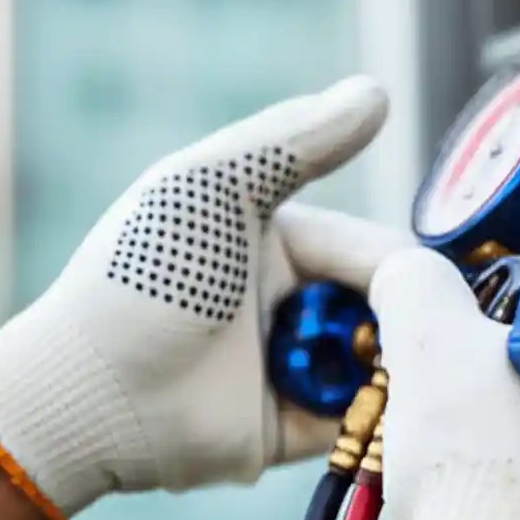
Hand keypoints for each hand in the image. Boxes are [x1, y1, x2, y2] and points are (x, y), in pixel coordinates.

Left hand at [0, 76, 411, 519]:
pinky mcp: (288, 426)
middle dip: (405, 321)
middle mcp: (289, 299)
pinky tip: (396, 414)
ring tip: (409, 378)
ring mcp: (290, 365)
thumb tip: (379, 93)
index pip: (368, 248)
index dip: (401, 267)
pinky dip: (381, 415)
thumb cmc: (146, 268)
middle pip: (381, 306)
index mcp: (279, 239)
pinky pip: (357, 421)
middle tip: (424, 339)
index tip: (429, 287)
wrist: (90, 387)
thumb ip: (297, 139)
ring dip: (399, 368)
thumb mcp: (216, 183)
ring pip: (378, 363)